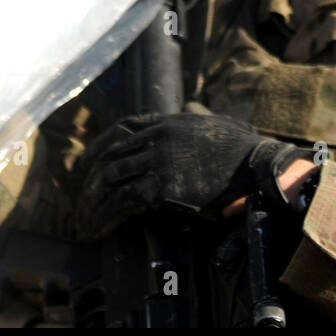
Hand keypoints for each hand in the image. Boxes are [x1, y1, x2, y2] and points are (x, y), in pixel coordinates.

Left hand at [72, 112, 309, 240]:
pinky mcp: (162, 186)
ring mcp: (158, 160)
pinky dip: (106, 216)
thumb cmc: (243, 147)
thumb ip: (198, 115)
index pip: (121, 130)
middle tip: (80, 204)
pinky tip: (100, 228)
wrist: (256, 164)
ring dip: (92, 203)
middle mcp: (157, 137)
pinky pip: (122, 200)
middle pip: (109, 157)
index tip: (86, 166)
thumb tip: (192, 107)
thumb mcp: (216, 121)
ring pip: (110, 179)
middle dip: (89, 182)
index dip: (98, 149)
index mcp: (168, 122)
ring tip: (85, 223)